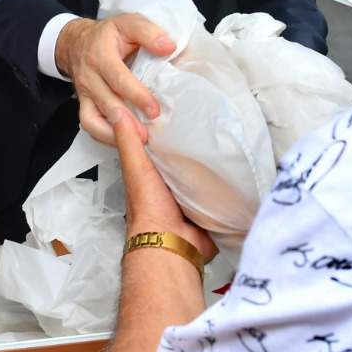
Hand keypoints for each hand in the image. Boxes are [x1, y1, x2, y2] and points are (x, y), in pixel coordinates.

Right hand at [56, 13, 173, 144]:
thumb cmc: (108, 34)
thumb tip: (168, 47)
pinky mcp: (83, 104)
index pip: (118, 78)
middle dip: (127, 121)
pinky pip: (89, 125)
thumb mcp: (126, 23)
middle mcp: (89, 76)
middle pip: (106, 102)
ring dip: (114, 133)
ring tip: (136, 141)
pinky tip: (123, 139)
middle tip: (147, 134)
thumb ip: (147, 32)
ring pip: (93, 119)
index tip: (154, 110)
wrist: (75, 42)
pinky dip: (104, 136)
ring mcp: (84, 93)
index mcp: (100, 55)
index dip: (136, 95)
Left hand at [115, 115, 215, 262]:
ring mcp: (190, 196)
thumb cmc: (149, 209)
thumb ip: (128, 141)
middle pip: (184, 158)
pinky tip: (234, 166)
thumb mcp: (135, 167)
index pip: (159, 144)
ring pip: (203, 173)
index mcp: (151, 173)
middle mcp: (170, 184)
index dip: (168, 128)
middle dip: (195, 144)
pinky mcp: (208, 206)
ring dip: (212, 163)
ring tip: (226, 139)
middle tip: (211, 121)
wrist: (171, 243)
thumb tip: (117, 110)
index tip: (181, 107)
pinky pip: (219, 190)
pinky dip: (225, 181)